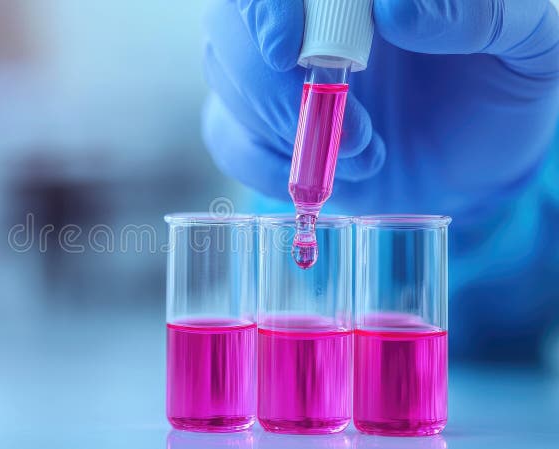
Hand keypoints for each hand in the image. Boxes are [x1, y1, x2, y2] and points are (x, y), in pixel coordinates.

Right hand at [202, 0, 558, 214]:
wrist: (473, 163)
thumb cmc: (500, 90)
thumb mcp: (529, 44)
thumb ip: (486, 12)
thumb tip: (397, 9)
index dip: (266, 9)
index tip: (288, 55)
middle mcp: (306, 12)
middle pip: (232, 19)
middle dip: (274, 85)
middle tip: (354, 133)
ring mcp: (274, 63)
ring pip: (223, 69)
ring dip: (283, 127)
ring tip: (365, 155)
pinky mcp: (259, 119)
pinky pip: (225, 134)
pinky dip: (266, 164)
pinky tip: (326, 174)